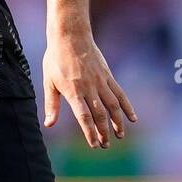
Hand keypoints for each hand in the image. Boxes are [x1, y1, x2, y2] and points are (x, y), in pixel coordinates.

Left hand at [42, 32, 136, 147]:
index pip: (84, 117)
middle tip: (105, 145)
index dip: (90, 132)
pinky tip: (132, 118)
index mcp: (73, 91)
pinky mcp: (108, 75)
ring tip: (119, 136)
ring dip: (118, 122)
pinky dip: (127, 106)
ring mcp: (100, 81)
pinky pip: (120, 93)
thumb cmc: (56, 59)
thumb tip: (49, 125)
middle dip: (104, 132)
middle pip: (100, 114)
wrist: (71, 36)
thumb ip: (51, 105)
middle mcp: (89, 88)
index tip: (94, 144)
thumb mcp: (49, 82)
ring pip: (113, 106)